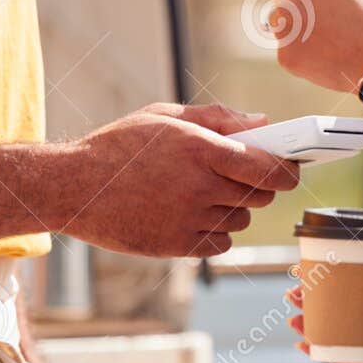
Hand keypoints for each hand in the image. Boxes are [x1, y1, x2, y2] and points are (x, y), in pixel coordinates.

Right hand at [63, 103, 299, 257]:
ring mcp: (189, 220)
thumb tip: (262, 122)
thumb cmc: (118, 146)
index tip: (289, 166)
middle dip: (259, 184)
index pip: (269, 167)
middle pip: (260, 195)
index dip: (287, 169)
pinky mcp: (177, 246)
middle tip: (240, 173)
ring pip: (241, 219)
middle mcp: (200, 187)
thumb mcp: (165, 116)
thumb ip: (218, 118)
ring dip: (234, 207)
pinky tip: (192, 213)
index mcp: (201, 149)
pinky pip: (220, 243)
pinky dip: (215, 231)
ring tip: (203, 191)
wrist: (73, 187)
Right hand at [288, 271, 362, 362]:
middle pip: (341, 306)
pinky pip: (356, 359)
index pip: (353, 278)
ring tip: (295, 322)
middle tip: (292, 297)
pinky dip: (333, 355)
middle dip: (314, 301)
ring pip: (343, 332)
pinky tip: (313, 350)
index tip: (304, 268)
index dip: (327, 274)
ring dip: (317, 328)